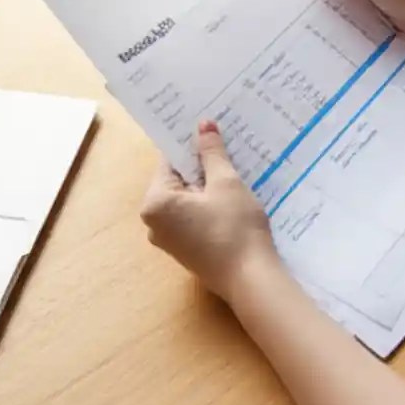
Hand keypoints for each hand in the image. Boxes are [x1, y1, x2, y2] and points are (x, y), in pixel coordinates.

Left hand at [140, 121, 277, 299]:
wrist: (251, 279)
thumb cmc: (235, 228)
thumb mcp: (226, 183)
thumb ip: (212, 153)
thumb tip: (203, 125)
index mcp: (155, 203)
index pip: (170, 161)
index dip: (192, 144)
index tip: (211, 130)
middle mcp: (154, 223)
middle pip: (177, 181)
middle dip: (201, 166)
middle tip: (226, 148)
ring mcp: (168, 240)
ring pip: (187, 200)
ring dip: (207, 186)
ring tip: (233, 171)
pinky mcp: (185, 251)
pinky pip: (192, 218)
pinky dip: (208, 206)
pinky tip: (230, 200)